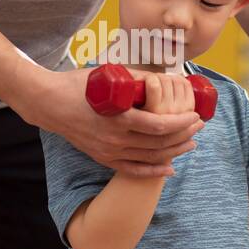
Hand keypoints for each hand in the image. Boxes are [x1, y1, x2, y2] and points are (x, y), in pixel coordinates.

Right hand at [15, 66, 203, 177]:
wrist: (50, 105)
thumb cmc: (78, 86)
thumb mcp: (109, 77)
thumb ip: (137, 79)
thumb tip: (163, 79)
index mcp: (119, 118)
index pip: (160, 125)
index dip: (182, 122)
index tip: (195, 115)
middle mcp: (115, 139)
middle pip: (160, 144)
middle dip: (184, 135)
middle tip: (198, 125)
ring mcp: (109, 152)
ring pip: (150, 157)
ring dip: (175, 151)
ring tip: (190, 143)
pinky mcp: (103, 158)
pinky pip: (133, 170)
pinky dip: (154, 171)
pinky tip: (170, 168)